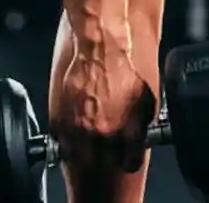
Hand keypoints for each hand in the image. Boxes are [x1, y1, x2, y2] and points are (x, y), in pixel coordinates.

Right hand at [52, 44, 156, 172]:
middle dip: (106, 157)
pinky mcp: (61, 117)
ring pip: (79, 157)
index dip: (128, 159)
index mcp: (128, 131)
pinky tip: (72, 132)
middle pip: (103, 164)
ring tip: (88, 144)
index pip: (130, 163)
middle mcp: (103, 133)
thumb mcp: (147, 96)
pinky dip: (66, 140)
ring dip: (84, 153)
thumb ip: (142, 123)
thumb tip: (140, 135)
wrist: (102, 44)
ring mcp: (79, 127)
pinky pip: (60, 141)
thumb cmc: (125, 64)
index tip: (126, 155)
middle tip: (106, 148)